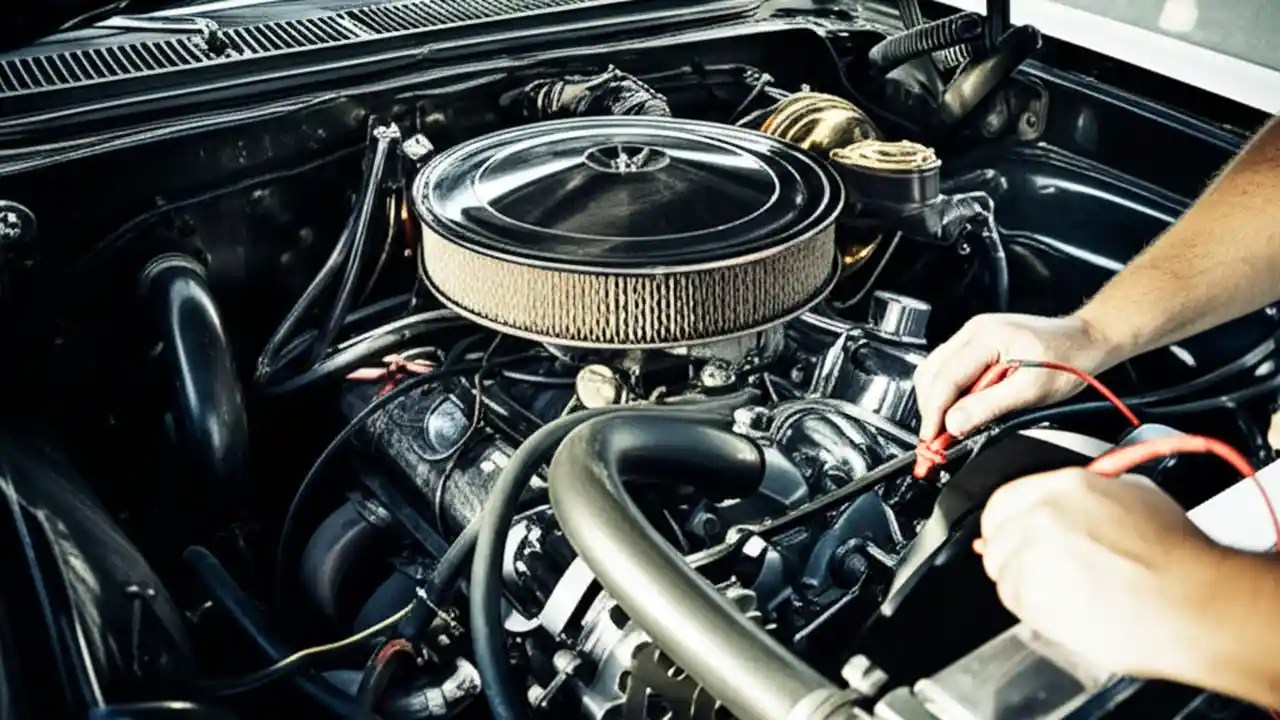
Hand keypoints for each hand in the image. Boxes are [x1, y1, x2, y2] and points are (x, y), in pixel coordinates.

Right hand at [913, 313, 1122, 440]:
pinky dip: (948, 393)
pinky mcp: (977, 344)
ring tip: (948, 428)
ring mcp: (973, 335)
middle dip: (931, 409)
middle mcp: (973, 331)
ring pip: (935, 371)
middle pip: (931, 373)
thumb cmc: (1069, 360)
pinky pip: (949, 368)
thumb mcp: (1032, 390)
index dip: (934, 413)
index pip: (944, 379)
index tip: (931, 440)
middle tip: (937, 439)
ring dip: (937, 402)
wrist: (1086, 340)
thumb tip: (954, 424)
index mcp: (985, 337)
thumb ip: (989, 406)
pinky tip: (960, 409)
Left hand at [979, 468, 1222, 678]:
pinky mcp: (1031, 594)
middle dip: (1012, 551)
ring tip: (1065, 591)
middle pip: (998, 535)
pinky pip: (1012, 598)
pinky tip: (1064, 606)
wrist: (1192, 602)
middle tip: (1040, 567)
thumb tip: (1071, 502)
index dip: (1007, 521)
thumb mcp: (1135, 496)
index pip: (1004, 500)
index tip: (1010, 533)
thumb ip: (1090, 495)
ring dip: (1024, 580)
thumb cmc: (1179, 558)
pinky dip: (1031, 605)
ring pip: (1002, 569)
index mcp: (1065, 487)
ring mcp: (1031, 554)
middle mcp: (1040, 515)